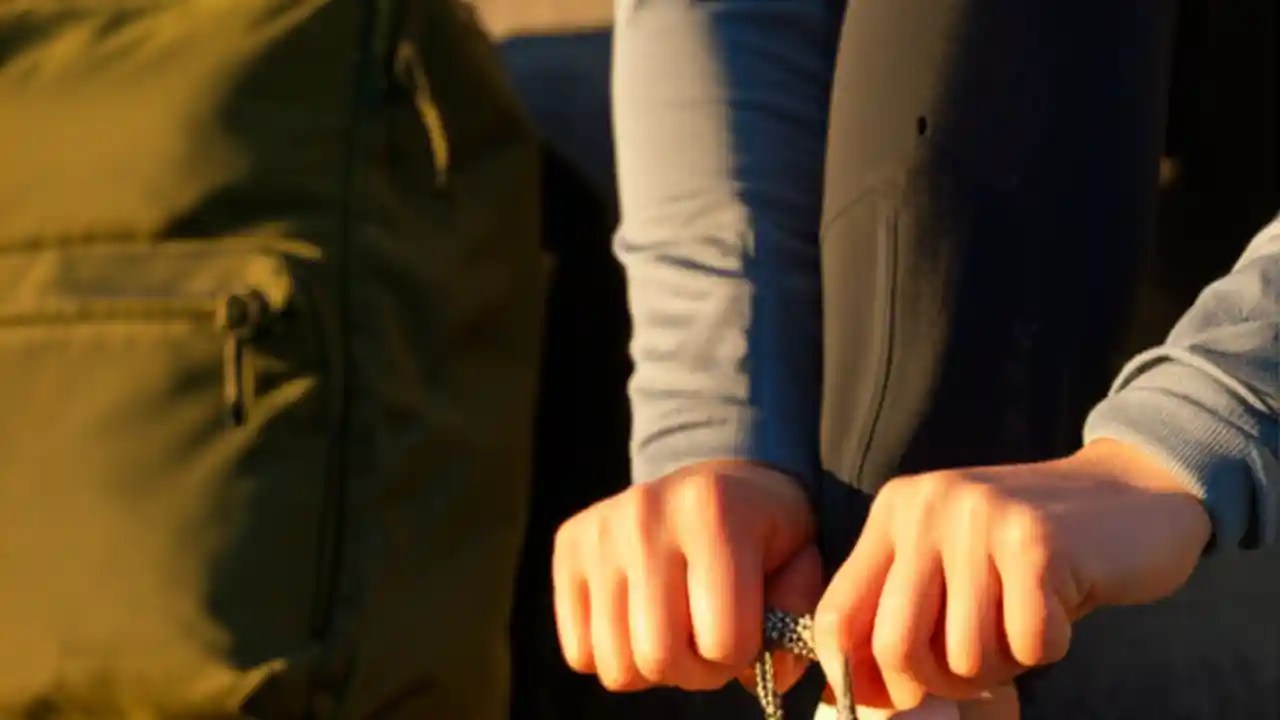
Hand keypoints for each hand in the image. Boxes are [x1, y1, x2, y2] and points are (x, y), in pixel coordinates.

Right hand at [553, 460, 820, 691]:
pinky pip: (579, 653)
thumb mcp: (803, 559)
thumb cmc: (763, 532)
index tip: (747, 629)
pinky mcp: (568, 546)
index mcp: (714, 513)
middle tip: (708, 641)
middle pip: (660, 657)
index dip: (741, 654)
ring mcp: (600, 530)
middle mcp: (646, 514)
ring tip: (675, 630)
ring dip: (653, 667)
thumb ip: (799, 617)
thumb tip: (768, 675)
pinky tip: (639, 620)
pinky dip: (612, 654)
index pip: (723, 641)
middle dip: (694, 670)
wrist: (715, 480)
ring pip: (615, 664)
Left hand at [814, 439, 1210, 712]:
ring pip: (965, 657)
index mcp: (895, 513)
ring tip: (1023, 622)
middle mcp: (926, 507)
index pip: (836, 614)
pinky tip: (1059, 606)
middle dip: (936, 684)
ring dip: (1003, 665)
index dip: (856, 677)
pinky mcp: (1038, 543)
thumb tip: (859, 696)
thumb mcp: (953, 563)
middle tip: (976, 670)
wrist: (1134, 491)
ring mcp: (980, 519)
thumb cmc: (1034, 551)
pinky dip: (1047, 647)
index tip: (892, 701)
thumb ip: (906, 612)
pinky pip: (1028, 645)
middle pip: (895, 647)